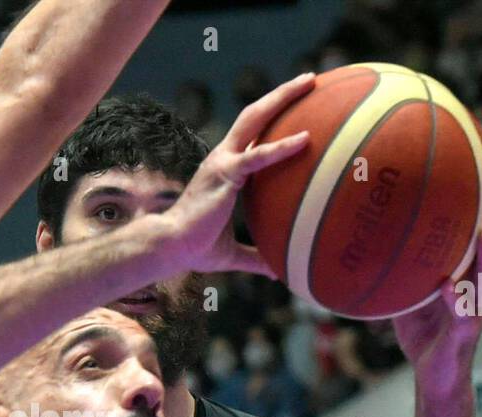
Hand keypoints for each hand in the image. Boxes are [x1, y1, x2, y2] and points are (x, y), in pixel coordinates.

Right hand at [162, 73, 314, 275]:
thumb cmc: (195, 249)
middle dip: (282, 94)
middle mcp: (223, 157)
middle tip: (310, 79)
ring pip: (255, 119)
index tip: (297, 105)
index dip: (272, 116)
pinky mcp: (225, 174)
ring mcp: (222, 162)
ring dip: (282, 98)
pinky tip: (306, 138)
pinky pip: (258, 156)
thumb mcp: (233, 253)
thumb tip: (279, 271)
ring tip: (310, 82)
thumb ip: (256, 257)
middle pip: (255, 115)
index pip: (251, 134)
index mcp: (224, 169)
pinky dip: (282, 147)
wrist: (171, 247)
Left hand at [392, 170, 481, 399]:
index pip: (477, 229)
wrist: (434, 377)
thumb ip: (402, 272)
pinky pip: (464, 311)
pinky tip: (449, 286)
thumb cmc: (423, 336)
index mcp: (464, 274)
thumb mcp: (407, 297)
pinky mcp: (467, 330)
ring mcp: (475, 307)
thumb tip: (372, 245)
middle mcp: (476, 285)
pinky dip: (456, 298)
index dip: (481, 200)